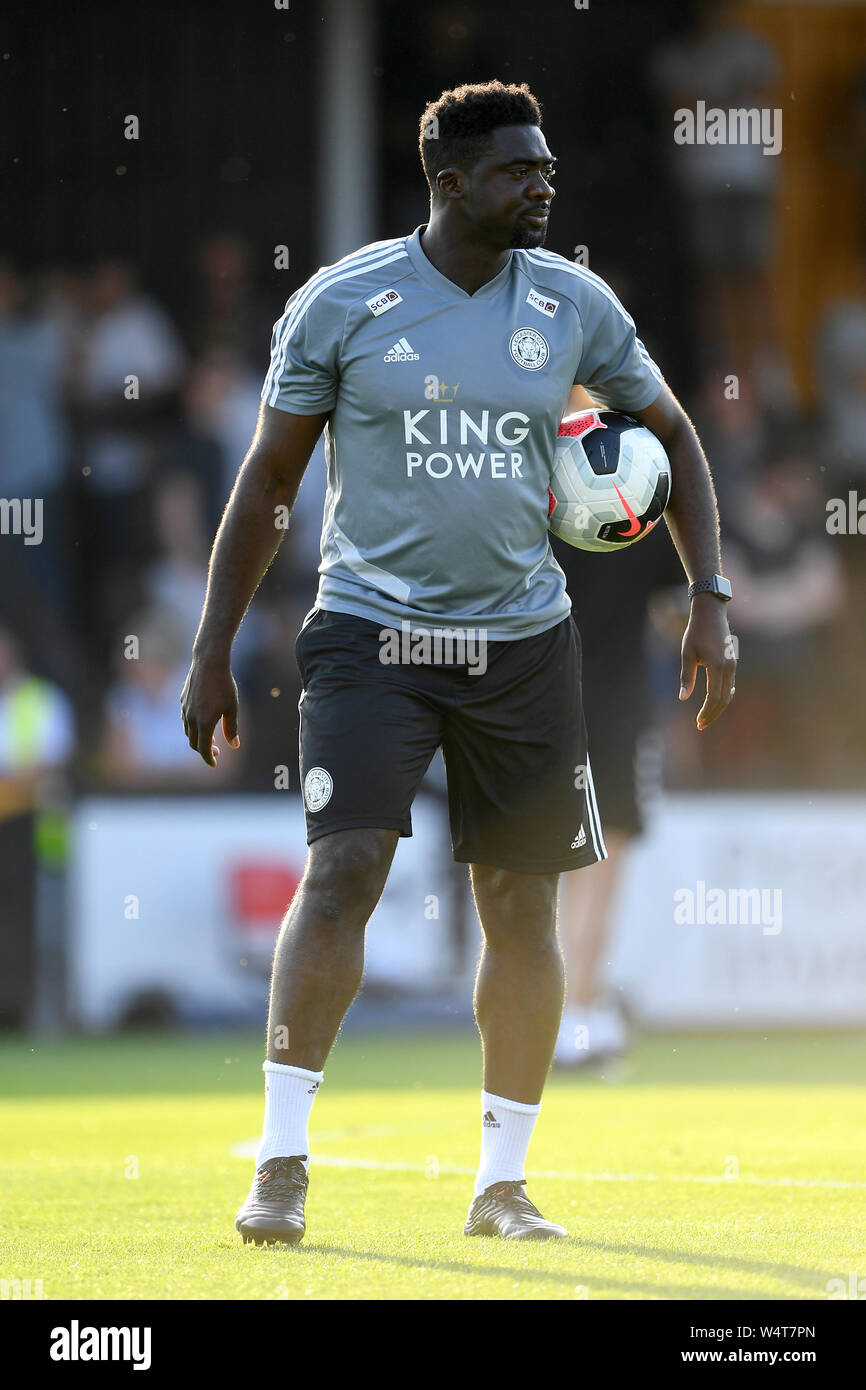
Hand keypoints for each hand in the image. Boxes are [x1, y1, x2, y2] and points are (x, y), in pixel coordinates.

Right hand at [180, 652, 239, 766]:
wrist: (208, 663)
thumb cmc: (224, 685)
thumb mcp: (232, 708)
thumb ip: (232, 728)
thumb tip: (234, 745)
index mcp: (204, 723)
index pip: (203, 749)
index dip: (209, 758)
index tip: (214, 764)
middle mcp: (191, 719)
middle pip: (194, 742)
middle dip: (204, 750)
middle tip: (217, 751)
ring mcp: (184, 709)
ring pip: (188, 730)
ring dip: (198, 738)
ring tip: (211, 737)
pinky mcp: (183, 700)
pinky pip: (185, 718)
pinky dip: (193, 726)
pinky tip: (202, 721)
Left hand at [678, 595, 736, 731]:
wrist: (711, 612)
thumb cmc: (696, 631)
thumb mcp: (686, 653)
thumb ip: (686, 676)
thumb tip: (682, 698)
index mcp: (717, 665)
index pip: (714, 697)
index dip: (706, 712)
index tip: (697, 722)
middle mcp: (729, 667)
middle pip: (724, 699)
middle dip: (713, 714)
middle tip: (701, 725)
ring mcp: (733, 664)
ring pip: (729, 693)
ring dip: (718, 707)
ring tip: (705, 717)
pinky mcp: (732, 662)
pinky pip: (730, 685)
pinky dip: (723, 697)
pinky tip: (713, 703)